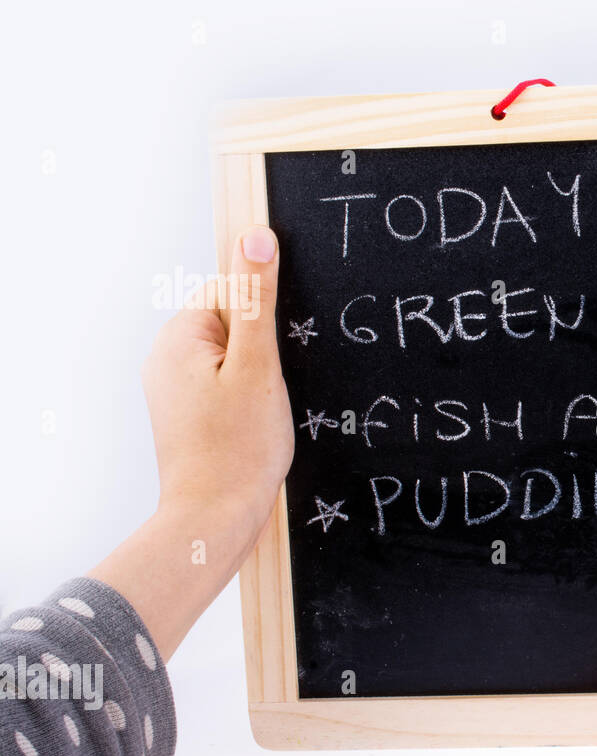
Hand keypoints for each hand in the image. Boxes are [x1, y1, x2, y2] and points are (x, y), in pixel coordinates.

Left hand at [141, 226, 292, 544]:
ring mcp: (172, 389)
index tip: (273, 360)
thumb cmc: (239, 449)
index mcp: (178, 337)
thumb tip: (256, 237)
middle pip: (231, 325)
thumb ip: (257, 299)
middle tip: (269, 393)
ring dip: (257, 380)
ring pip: (231, 359)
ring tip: (260, 416)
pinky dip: (245, 402)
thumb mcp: (259, 365)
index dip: (263, 323)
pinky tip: (253, 429)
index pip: (231, 293)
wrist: (215, 518)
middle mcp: (166, 358)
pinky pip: (224, 387)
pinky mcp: (185, 415)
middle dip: (262, 353)